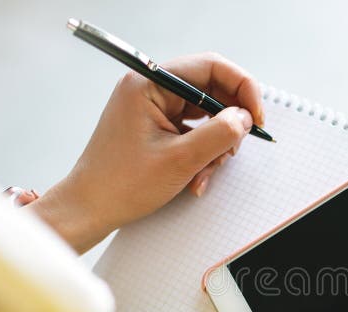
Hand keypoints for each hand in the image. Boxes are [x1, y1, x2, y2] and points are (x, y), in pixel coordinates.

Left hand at [29, 52, 264, 252]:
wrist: (91, 209)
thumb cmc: (122, 184)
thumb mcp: (181, 159)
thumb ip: (220, 133)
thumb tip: (245, 118)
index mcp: (149, 83)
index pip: (210, 67)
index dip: (242, 88)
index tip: (256, 117)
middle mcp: (151, 89)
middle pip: (211, 91)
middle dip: (229, 122)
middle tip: (234, 148)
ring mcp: (154, 108)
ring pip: (206, 114)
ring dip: (216, 144)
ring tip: (206, 171)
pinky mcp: (157, 126)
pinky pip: (194, 131)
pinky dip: (203, 152)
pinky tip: (197, 175)